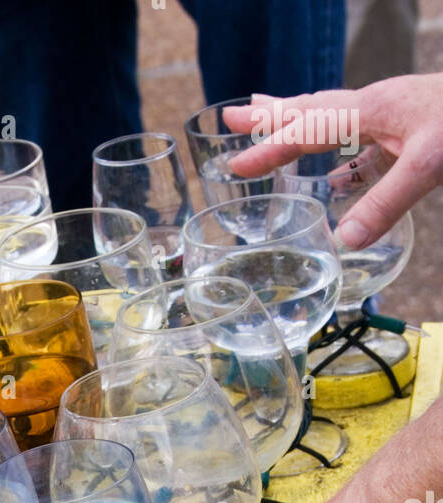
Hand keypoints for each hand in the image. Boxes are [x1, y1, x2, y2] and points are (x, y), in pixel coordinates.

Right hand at [223, 75, 442, 248]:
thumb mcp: (427, 166)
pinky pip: (362, 146)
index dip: (269, 149)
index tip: (234, 164)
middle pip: (310, 110)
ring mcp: (392, 117)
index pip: (306, 129)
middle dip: (270, 116)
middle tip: (232, 116)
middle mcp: (376, 106)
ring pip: (333, 122)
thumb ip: (385, 203)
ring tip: (272, 136)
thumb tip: (344, 242)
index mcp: (371, 109)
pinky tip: (336, 181)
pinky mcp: (410, 132)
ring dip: (300, 131)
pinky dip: (341, 161)